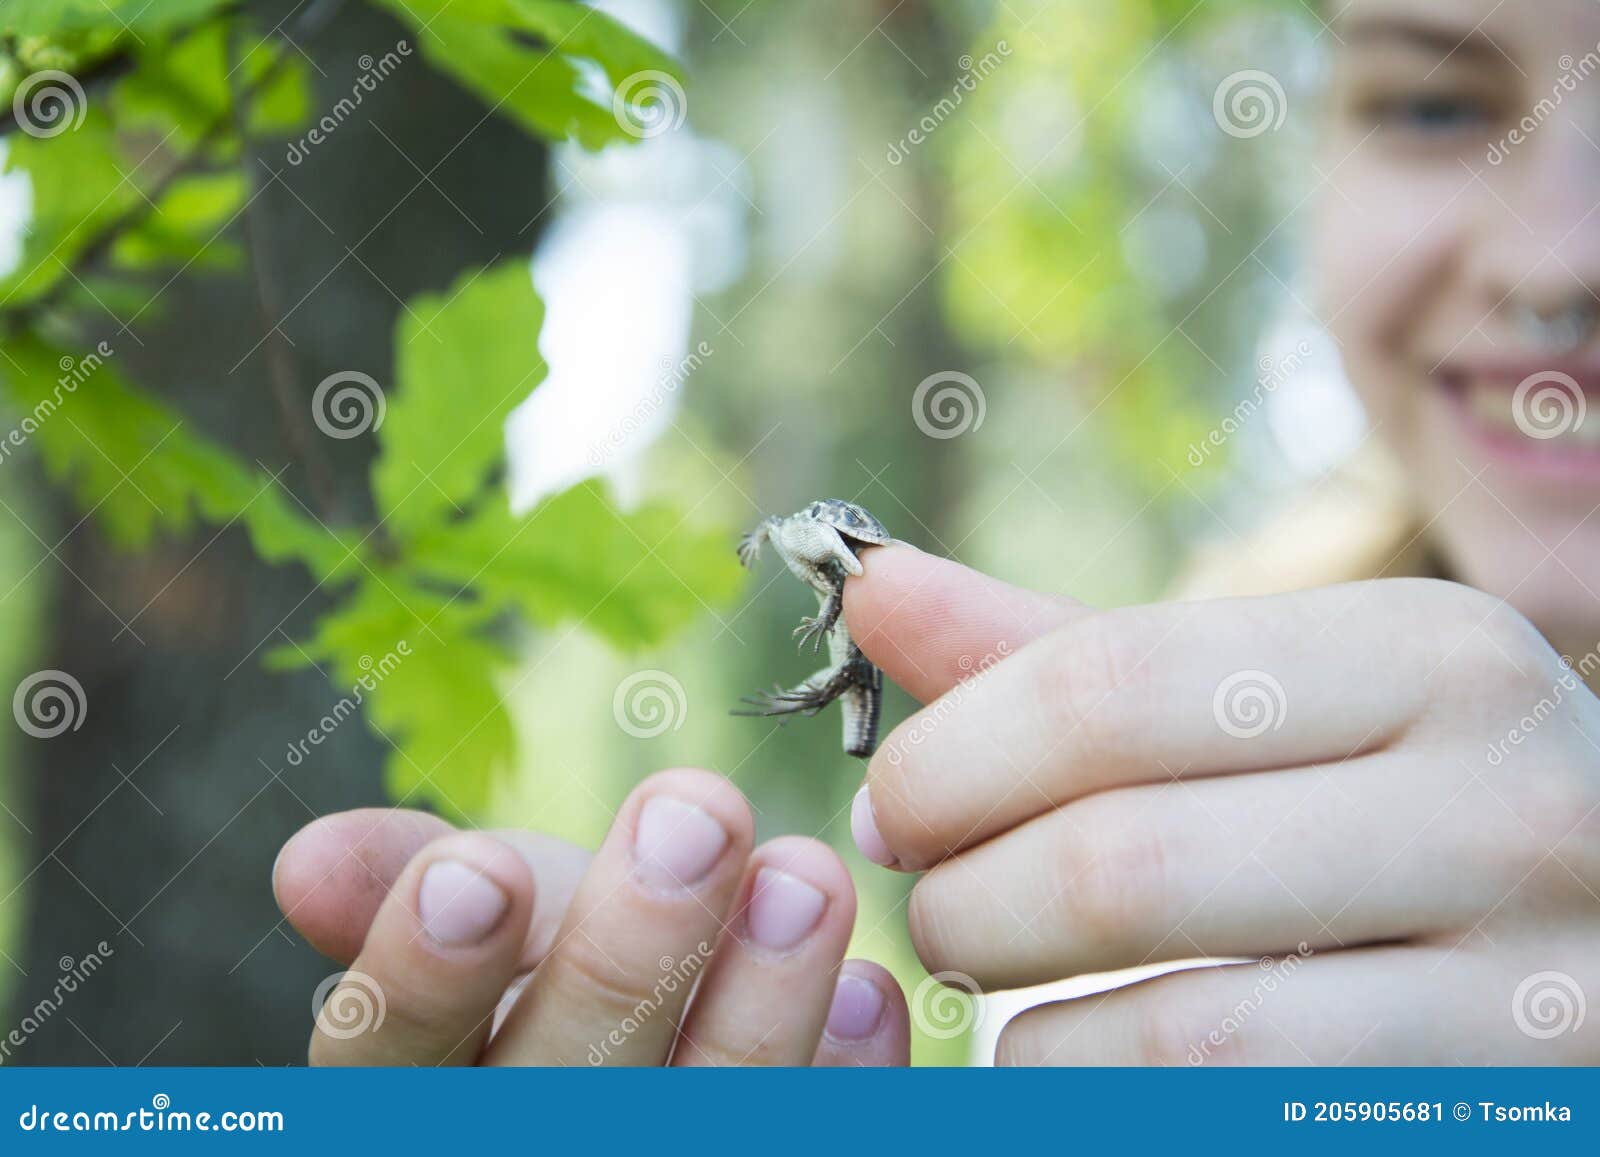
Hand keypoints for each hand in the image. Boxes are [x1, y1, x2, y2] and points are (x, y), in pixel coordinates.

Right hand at [274, 768, 909, 1064]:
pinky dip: (845, 1082)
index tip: (480, 867)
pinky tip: (868, 992)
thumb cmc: (557, 990)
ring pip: (701, 1126)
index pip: (387, 1063)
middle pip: (560, 1093)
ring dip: (759, 1004)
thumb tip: (307, 860)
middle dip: (626, 953)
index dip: (423, 977)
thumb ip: (411, 895)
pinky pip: (820, 1146)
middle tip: (697, 810)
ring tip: (805, 874)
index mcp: (421, 1097)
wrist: (650, 1067)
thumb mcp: (480, 936)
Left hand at [845, 544, 1599, 1064]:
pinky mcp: (1502, 1111)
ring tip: (998, 994)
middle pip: (1122, 862)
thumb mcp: (1266, 696)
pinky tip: (1089, 1064)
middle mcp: (1504, 804)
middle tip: (933, 910)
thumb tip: (872, 587)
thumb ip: (1063, 651)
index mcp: (1427, 652)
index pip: (1105, 689)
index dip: (951, 760)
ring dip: (1026, 1031)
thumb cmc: (1388, 791)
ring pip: (1180, 1033)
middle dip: (966, 901)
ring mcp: (1532, 989)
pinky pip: (1236, 1123)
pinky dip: (1108, 1103)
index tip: (889, 810)